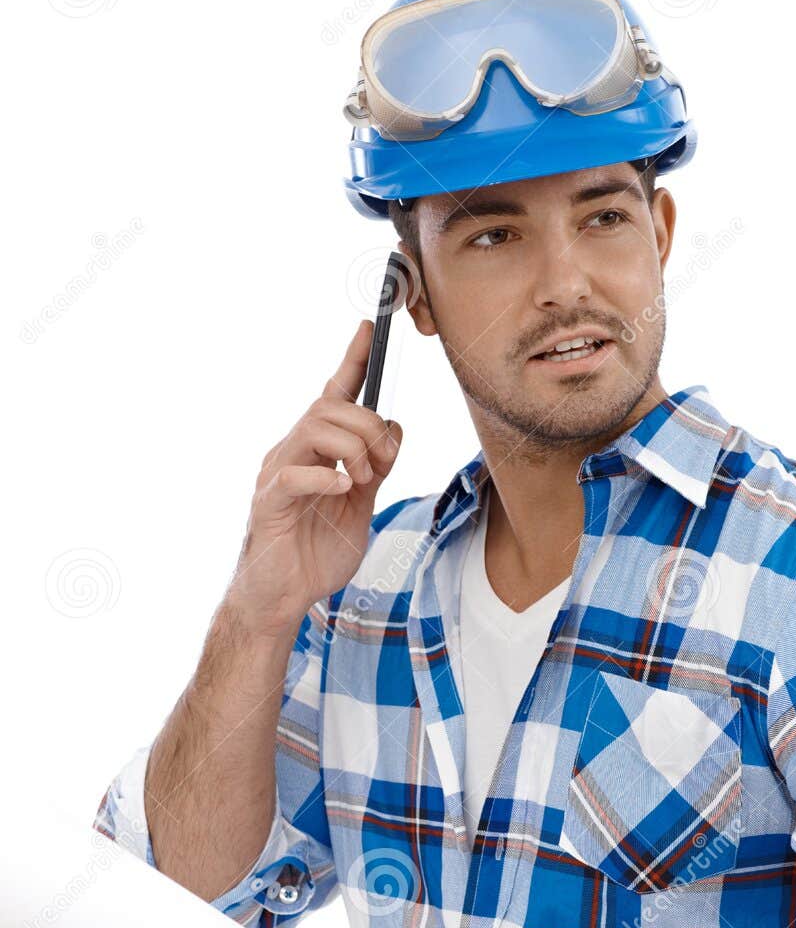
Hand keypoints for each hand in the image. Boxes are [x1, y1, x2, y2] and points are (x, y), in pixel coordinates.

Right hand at [226, 322, 402, 635]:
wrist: (283, 599)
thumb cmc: (315, 554)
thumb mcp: (360, 507)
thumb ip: (375, 469)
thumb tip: (392, 429)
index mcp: (315, 450)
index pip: (334, 394)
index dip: (352, 360)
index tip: (370, 328)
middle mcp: (292, 452)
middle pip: (331, 406)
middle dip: (369, 427)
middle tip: (383, 464)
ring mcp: (277, 474)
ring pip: (315, 427)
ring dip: (352, 450)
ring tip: (361, 483)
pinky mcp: (270, 503)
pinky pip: (296, 474)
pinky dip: (326, 476)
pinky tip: (342, 490)